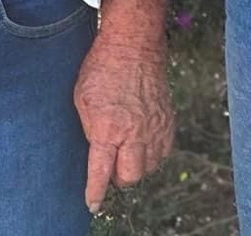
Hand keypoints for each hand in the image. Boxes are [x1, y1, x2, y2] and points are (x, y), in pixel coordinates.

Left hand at [73, 33, 174, 211]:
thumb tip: (98, 153)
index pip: (101, 172)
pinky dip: (150, 155)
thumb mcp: (82, 99)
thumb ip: (90, 130)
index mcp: (108, 128)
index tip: (92, 204)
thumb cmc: (101, 69)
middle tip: (109, 166)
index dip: (96, 192)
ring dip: (135, 166)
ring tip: (124, 150)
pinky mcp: (168, 124)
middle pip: (129, 177)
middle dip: (117, 178)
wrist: (133, 47)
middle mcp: (134, 133)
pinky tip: (140, 143)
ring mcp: (154, 130)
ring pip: (147, 168)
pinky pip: (162, 154)